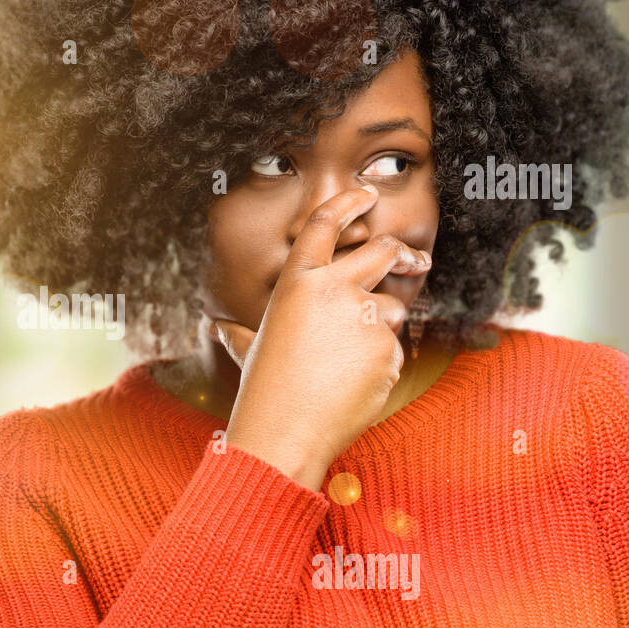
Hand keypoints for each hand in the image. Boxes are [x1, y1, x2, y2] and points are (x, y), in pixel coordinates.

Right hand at [211, 185, 430, 490]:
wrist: (284, 432)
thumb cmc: (263, 390)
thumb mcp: (251, 350)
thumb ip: (241, 333)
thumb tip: (217, 328)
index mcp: (296, 281)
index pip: (324, 224)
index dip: (349, 202)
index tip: (367, 195)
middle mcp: (333, 289)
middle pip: (382, 251)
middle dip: (400, 252)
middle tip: (411, 257)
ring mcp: (364, 317)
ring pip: (396, 309)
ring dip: (384, 329)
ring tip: (348, 364)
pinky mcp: (387, 348)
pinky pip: (396, 350)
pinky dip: (382, 367)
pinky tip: (354, 386)